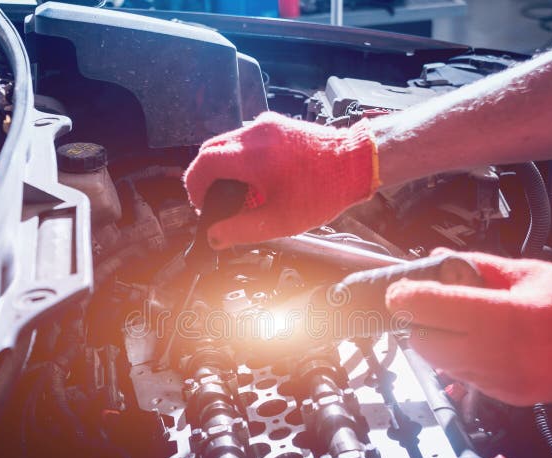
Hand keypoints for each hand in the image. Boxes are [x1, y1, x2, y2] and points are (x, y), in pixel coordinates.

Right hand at [184, 112, 378, 248]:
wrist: (356, 162)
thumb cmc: (324, 190)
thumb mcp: (281, 221)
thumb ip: (242, 230)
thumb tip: (215, 237)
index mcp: (252, 155)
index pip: (204, 163)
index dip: (195, 186)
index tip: (201, 204)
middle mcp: (256, 133)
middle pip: (211, 150)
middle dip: (206, 177)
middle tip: (213, 201)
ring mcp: (267, 125)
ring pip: (228, 144)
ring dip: (224, 168)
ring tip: (238, 194)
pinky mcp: (277, 125)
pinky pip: (247, 140)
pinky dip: (242, 159)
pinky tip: (256, 180)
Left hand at [385, 250, 551, 405]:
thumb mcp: (526, 272)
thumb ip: (476, 266)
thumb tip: (435, 259)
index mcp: (505, 316)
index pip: (433, 309)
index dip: (407, 297)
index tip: (397, 290)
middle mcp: (498, 355)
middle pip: (425, 344)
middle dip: (418, 324)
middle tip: (428, 305)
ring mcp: (501, 382)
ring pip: (441, 365)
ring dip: (438, 343)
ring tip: (459, 322)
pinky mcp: (506, 397)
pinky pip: (465, 377)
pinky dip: (460, 360)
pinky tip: (482, 343)